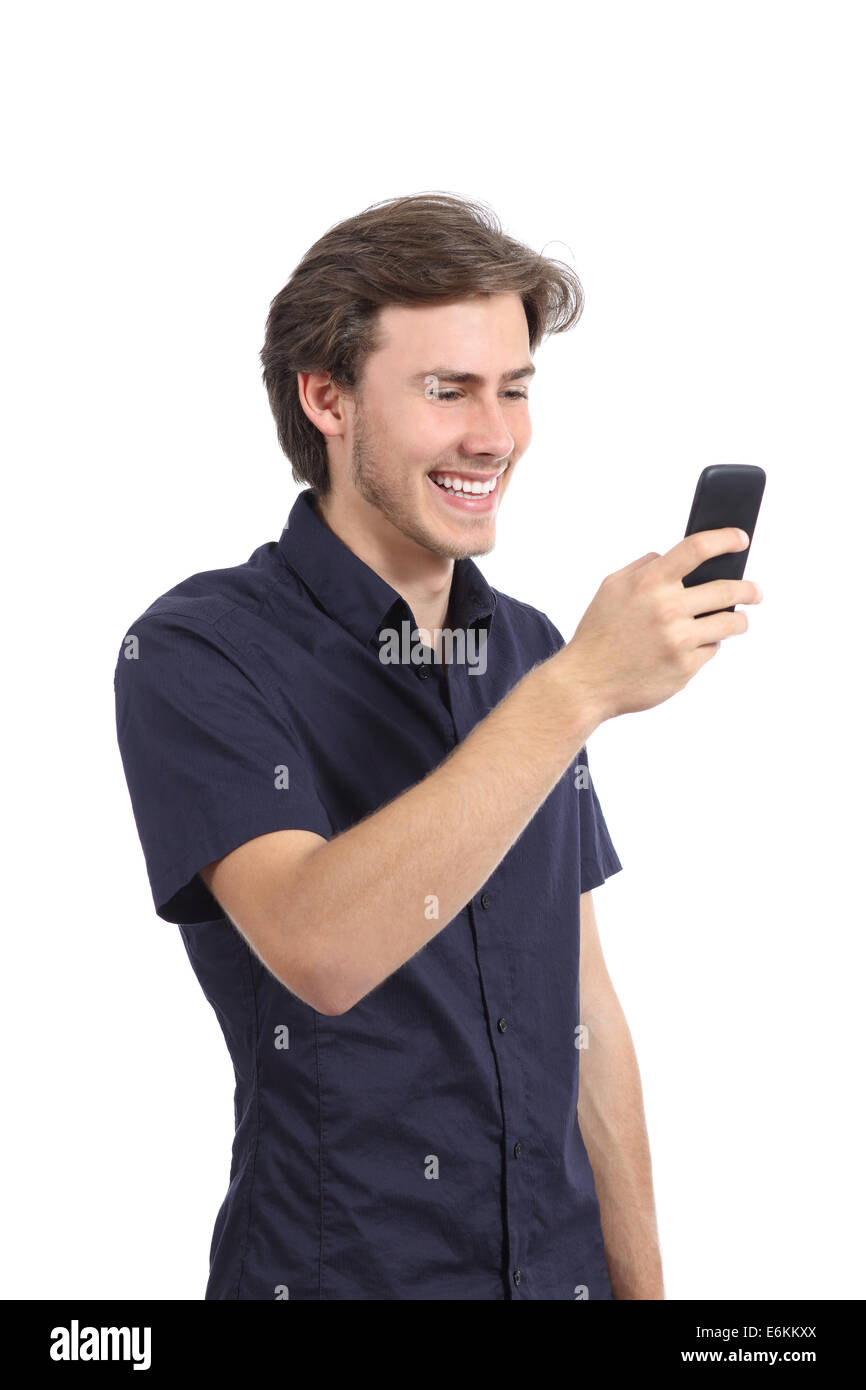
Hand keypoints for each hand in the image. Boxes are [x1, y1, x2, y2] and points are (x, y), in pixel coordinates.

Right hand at [564, 527, 762, 720]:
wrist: (586, 683)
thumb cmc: (598, 634)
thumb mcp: (611, 588)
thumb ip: (642, 567)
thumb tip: (670, 556)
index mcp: (648, 583)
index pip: (697, 548)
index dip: (725, 539)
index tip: (740, 539)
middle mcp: (667, 609)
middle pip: (727, 589)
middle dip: (749, 589)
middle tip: (755, 592)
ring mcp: (678, 640)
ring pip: (729, 622)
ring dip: (738, 620)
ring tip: (737, 620)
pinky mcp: (685, 668)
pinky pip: (711, 650)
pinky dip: (707, 646)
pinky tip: (694, 646)